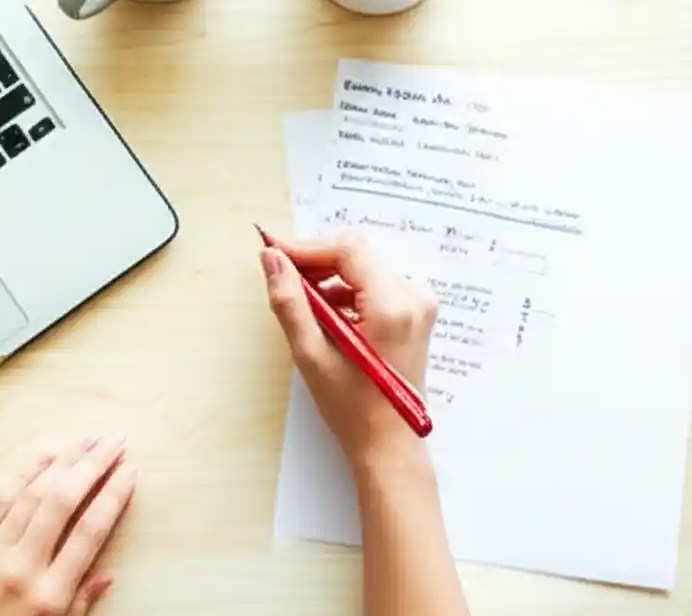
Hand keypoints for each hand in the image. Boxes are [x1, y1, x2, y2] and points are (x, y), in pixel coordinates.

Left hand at [0, 436, 137, 615]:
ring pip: (32, 494)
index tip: (130, 472)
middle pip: (65, 502)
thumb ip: (78, 605)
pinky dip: (22, 475)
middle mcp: (21, 570)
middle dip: (94, 465)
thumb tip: (106, 576)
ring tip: (86, 440)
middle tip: (115, 441)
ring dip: (63, 461)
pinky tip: (43, 458)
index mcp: (49, 597)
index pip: (91, 533)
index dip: (114, 496)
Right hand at [260, 233, 437, 468]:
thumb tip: (272, 259)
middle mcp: (414, 297)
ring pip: (365, 266)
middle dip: (316, 260)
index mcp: (393, 306)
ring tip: (302, 302)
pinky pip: (376, 283)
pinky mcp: (416, 313)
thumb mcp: (311, 356)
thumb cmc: (352, 409)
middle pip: (357, 254)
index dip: (306, 247)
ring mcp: (419, 304)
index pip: (347, 250)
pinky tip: (326, 314)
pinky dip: (346, 290)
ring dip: (330, 276)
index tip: (273, 253)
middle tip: (282, 276)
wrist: (389, 444)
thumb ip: (290, 302)